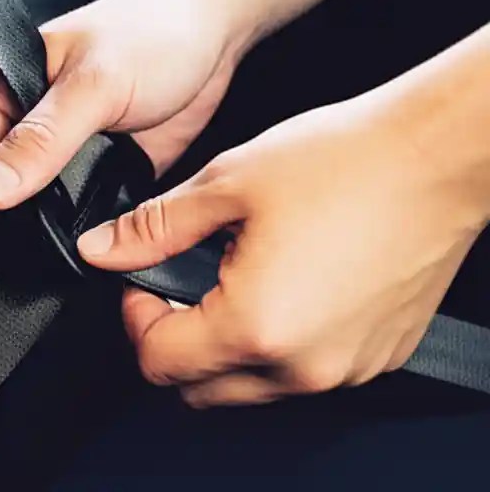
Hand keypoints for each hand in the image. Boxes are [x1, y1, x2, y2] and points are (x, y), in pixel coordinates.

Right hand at [0, 0, 241, 208]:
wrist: (215, 28)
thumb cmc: (152, 29)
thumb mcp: (93, 86)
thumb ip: (41, 139)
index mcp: (2, 90)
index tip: (16, 221)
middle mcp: (27, 121)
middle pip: (10, 192)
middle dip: (36, 213)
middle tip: (70, 208)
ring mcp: (63, 149)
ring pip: (48, 208)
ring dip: (72, 219)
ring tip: (101, 200)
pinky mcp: (100, 169)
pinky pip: (89, 212)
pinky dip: (103, 219)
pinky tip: (119, 211)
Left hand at [77, 92, 489, 407]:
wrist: (441, 155)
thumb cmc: (347, 162)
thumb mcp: (226, 185)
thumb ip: (153, 228)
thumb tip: (103, 248)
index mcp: (255, 327)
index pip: (157, 362)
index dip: (135, 318)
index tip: (141, 281)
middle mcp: (302, 365)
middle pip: (198, 388)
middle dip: (171, 342)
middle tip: (176, 283)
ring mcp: (345, 367)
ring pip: (249, 387)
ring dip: (222, 347)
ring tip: (232, 276)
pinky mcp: (376, 357)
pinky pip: (303, 372)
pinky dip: (275, 343)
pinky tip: (281, 284)